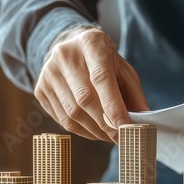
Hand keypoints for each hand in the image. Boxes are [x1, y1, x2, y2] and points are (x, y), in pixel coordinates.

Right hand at [35, 27, 149, 142]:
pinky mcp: (40, 88)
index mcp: (91, 44)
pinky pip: (62, 119)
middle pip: (85, 99)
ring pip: (73, 113)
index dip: (113, 106)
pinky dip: (82, 131)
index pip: (101, 78)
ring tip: (109, 136)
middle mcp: (65, 55)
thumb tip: (143, 125)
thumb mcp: (123, 71)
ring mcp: (48, 72)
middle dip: (106, 124)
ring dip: (95, 131)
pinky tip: (94, 131)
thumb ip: (134, 96)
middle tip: (121, 139)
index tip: (126, 128)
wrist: (71, 48)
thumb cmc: (104, 62)